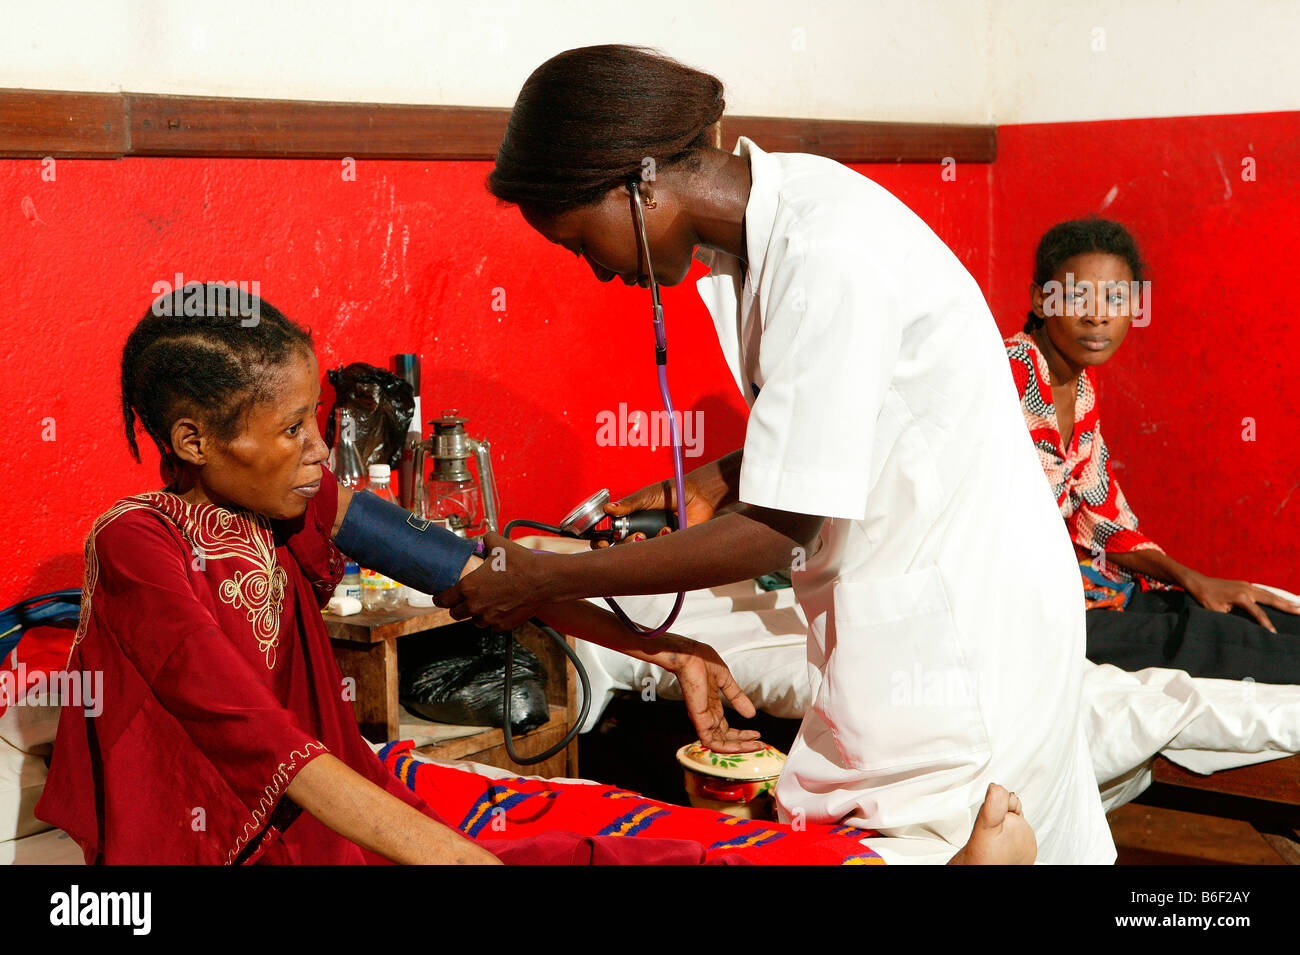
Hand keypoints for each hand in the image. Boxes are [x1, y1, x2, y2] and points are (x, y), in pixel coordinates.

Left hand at [434, 532, 550, 629]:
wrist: (542, 580)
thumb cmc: (520, 563)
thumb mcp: (499, 544)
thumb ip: (486, 540)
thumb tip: (484, 538)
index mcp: (468, 587)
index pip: (443, 599)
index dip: (440, 598)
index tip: (441, 597)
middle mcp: (475, 605)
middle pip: (455, 614)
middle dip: (457, 607)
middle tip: (463, 601)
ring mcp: (489, 617)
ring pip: (474, 621)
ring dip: (476, 614)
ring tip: (485, 603)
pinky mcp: (503, 625)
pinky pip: (492, 625)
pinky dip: (493, 619)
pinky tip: (500, 608)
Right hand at [597, 476, 715, 547]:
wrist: (698, 495)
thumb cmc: (671, 491)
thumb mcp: (647, 495)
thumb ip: (629, 504)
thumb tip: (608, 509)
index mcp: (628, 519)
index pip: (607, 535)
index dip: (600, 542)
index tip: (603, 543)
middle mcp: (637, 531)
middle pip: (620, 549)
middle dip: (627, 546)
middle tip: (638, 536)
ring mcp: (652, 540)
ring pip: (639, 554)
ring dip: (648, 544)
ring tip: (662, 529)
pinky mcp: (667, 547)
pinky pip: (658, 553)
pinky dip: (663, 541)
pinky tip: (670, 529)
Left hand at [659, 637, 762, 752]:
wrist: (690, 656)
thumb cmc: (701, 662)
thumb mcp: (725, 681)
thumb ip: (737, 697)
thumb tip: (751, 713)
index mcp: (711, 707)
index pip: (726, 729)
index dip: (742, 734)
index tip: (757, 735)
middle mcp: (707, 715)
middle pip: (725, 738)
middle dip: (743, 743)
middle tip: (760, 744)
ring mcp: (702, 719)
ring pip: (720, 743)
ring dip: (739, 747)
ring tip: (756, 746)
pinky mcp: (699, 720)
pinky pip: (711, 742)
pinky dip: (727, 747)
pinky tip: (742, 747)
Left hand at [1182, 572, 1299, 632]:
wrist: (1197, 582)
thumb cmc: (1205, 598)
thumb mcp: (1216, 611)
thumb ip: (1232, 618)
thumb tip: (1244, 627)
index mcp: (1241, 596)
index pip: (1258, 613)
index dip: (1266, 624)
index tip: (1274, 633)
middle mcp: (1248, 588)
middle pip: (1271, 599)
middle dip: (1287, 606)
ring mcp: (1247, 585)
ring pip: (1270, 594)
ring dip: (1284, 600)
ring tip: (1298, 605)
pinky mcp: (1245, 585)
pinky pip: (1264, 591)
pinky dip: (1274, 596)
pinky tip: (1281, 599)